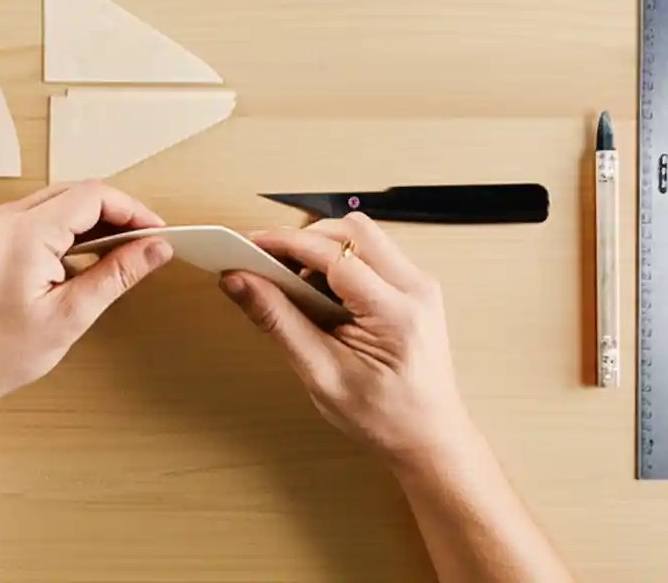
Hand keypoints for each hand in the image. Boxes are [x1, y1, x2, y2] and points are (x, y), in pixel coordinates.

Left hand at [0, 182, 173, 425]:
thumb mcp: (70, 315)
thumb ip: (117, 275)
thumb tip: (154, 250)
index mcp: (25, 232)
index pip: (94, 195)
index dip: (133, 210)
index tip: (157, 233)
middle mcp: (6, 220)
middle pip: (77, 194)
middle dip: (118, 215)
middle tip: (146, 246)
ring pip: (60, 205)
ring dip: (94, 224)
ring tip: (121, 257)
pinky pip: (40, 221)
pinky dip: (70, 234)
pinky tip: (86, 263)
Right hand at [219, 213, 472, 466]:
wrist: (427, 437)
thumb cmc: (384, 417)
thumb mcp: (320, 374)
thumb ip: (278, 322)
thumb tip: (240, 282)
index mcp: (396, 313)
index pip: (335, 255)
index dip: (287, 243)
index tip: (250, 246)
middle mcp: (415, 289)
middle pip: (351, 230)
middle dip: (304, 239)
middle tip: (268, 265)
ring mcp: (417, 285)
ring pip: (360, 237)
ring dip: (321, 251)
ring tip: (295, 289)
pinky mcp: (411, 288)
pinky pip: (369, 255)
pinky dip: (336, 264)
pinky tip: (319, 298)